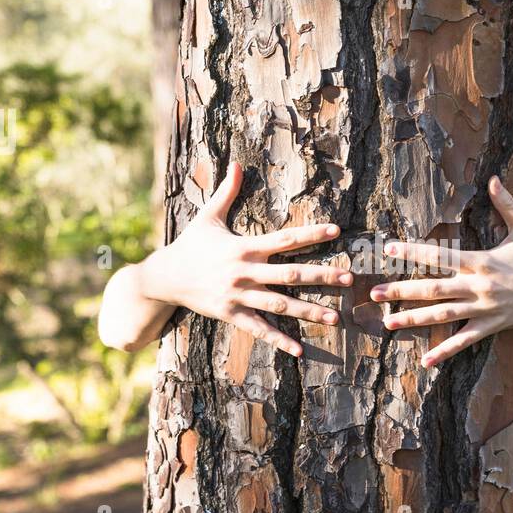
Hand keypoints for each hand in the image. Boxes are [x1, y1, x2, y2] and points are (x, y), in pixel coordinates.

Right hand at [140, 161, 352, 356]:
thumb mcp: (207, 216)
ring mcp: (238, 296)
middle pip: (290, 274)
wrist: (164, 277)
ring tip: (336, 317)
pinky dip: (279, 340)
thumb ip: (226, 191)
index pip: (285, 239)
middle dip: (321, 276)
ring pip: (280, 305)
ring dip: (309, 311)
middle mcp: (244, 272)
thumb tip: (237, 164)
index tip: (336, 231)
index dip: (311, 234)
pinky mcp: (231, 314)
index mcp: (244, 247)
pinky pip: (259, 329)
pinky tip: (300, 349)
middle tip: (349, 278)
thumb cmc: (190, 244)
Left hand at [370, 176, 512, 366]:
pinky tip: (426, 361)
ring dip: (414, 319)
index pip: (441, 257)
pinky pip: (464, 341)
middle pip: (434, 290)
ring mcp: (484, 310)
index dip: (414, 252)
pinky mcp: (492, 326)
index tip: (389, 249)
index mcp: (482, 261)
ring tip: (388, 323)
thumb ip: (506, 204)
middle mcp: (479, 287)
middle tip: (374, 294)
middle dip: (402, 291)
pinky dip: (445, 351)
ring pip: (443, 316)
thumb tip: (493, 178)